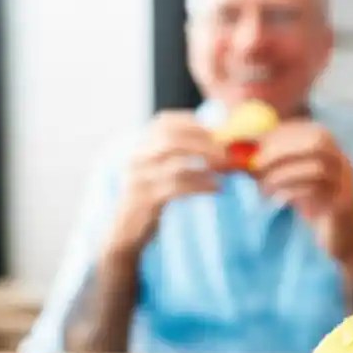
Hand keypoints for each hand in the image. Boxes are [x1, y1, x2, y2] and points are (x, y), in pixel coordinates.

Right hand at [103, 111, 224, 261]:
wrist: (125, 231)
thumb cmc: (149, 199)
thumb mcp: (157, 172)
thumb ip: (176, 155)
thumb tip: (216, 143)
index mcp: (140, 146)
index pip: (164, 122)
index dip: (191, 122)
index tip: (215, 129)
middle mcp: (137, 158)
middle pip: (172, 140)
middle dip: (203, 143)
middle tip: (226, 151)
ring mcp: (139, 179)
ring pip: (177, 165)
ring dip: (206, 165)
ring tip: (226, 169)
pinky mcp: (146, 200)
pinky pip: (179, 188)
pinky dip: (202, 185)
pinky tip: (217, 187)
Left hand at [251, 120, 352, 267]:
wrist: (340, 239)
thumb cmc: (310, 205)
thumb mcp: (286, 181)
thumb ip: (263, 165)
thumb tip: (230, 154)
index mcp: (330, 149)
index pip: (304, 128)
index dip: (276, 133)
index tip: (250, 143)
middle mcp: (342, 160)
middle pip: (316, 141)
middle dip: (281, 149)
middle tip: (254, 164)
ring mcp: (346, 182)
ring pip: (318, 167)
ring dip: (284, 174)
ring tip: (263, 188)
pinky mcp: (344, 205)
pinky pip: (320, 192)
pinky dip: (293, 192)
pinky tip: (278, 201)